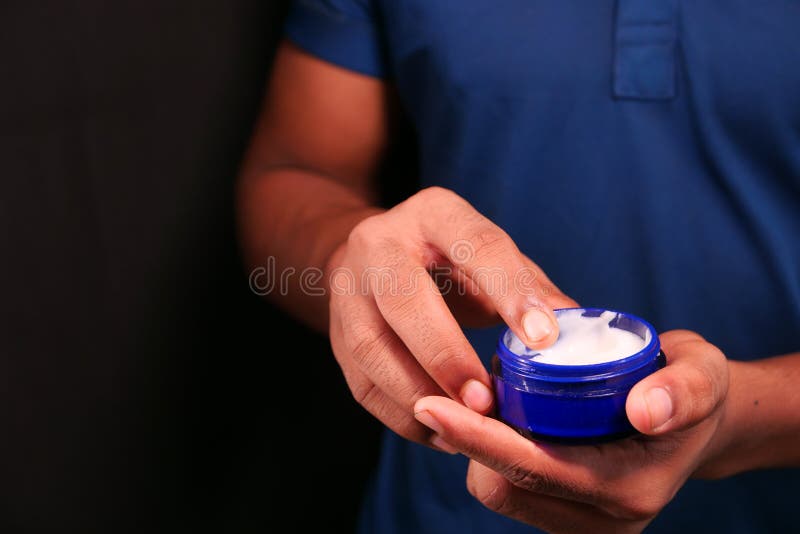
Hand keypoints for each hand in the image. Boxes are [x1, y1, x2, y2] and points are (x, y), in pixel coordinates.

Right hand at [327, 186, 575, 449]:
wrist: (374, 258)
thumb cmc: (448, 260)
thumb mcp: (490, 257)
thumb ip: (530, 288)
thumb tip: (580, 334)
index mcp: (433, 213)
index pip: (475, 245)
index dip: (510, 292)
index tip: (544, 340)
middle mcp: (379, 244)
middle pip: (404, 297)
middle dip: (446, 354)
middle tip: (487, 402)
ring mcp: (348, 290)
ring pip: (372, 347)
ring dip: (419, 394)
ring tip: (466, 427)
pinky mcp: (336, 334)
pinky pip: (362, 383)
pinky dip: (402, 417)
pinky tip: (440, 434)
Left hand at [413, 330, 729, 532]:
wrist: (694, 421)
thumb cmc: (689, 386)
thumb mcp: (702, 372)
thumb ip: (684, 388)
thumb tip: (645, 411)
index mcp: (628, 489)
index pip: (532, 468)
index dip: (476, 436)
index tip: (431, 404)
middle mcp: (602, 521)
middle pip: (501, 487)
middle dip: (467, 440)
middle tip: (459, 387)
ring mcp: (582, 525)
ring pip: (498, 491)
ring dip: (478, 447)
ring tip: (490, 398)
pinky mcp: (565, 517)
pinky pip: (509, 490)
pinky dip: (492, 456)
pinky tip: (501, 419)